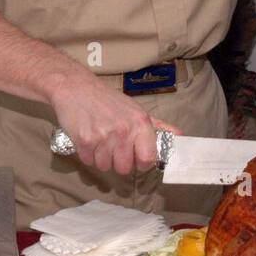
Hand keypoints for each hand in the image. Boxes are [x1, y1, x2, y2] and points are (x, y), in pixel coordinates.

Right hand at [47, 72, 183, 174]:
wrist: (75, 86)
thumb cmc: (107, 100)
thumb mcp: (135, 109)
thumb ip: (158, 126)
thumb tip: (180, 136)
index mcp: (141, 123)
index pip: (148, 159)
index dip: (141, 162)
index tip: (134, 156)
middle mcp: (124, 130)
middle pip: (124, 168)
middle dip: (117, 161)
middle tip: (112, 146)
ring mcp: (104, 137)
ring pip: (105, 166)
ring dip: (100, 158)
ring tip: (98, 139)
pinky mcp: (85, 141)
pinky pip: (88, 161)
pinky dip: (87, 154)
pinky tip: (87, 138)